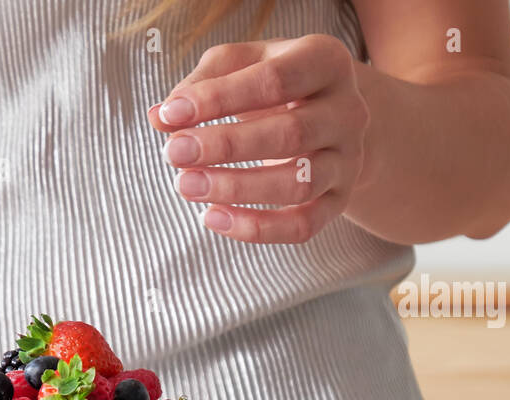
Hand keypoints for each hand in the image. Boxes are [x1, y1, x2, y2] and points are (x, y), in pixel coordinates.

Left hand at [150, 35, 369, 243]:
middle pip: (289, 134)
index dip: (219, 98)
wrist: (327, 114)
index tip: (172, 114)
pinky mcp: (338, 200)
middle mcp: (347, 110)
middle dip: (224, 147)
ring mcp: (348, 159)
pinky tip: (212, 218)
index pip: (273, 80)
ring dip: (236, 189)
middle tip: (173, 153)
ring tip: (185, 185)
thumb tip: (161, 117)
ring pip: (297, 185)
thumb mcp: (243, 64)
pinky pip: (302, 226)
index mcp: (324, 61)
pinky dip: (256, 229)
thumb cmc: (273, 84)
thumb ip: (202, 82)